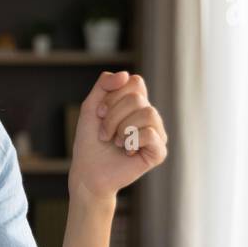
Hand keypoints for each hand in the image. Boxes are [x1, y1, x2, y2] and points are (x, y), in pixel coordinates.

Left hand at [68, 70, 167, 201]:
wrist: (88, 172)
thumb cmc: (90, 141)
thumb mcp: (91, 107)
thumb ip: (104, 85)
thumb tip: (126, 74)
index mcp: (136, 103)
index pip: (135, 82)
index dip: (114, 96)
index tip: (100, 113)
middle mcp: (149, 116)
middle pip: (138, 98)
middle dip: (113, 116)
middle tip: (105, 133)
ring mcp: (157, 133)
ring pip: (148, 113)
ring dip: (122, 128)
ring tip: (116, 142)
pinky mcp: (159, 151)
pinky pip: (151, 134)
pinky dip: (132, 140)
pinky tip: (127, 151)